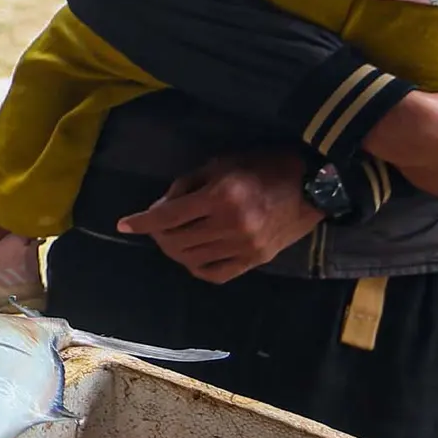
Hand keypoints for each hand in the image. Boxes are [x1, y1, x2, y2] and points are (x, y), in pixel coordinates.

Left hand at [118, 151, 322, 281]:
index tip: (123, 224)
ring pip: (192, 260)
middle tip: (155, 226)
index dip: (142, 222)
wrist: (314, 185)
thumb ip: (186, 186)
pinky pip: (216, 273)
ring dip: (174, 250)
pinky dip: (197, 266)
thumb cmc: (264, 165)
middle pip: (177, 242)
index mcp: (221, 196)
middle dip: (157, 235)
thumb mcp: (221, 164)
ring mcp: (245, 247)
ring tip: (172, 238)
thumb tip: (158, 210)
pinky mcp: (257, 261)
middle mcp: (232, 225)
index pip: (169, 217)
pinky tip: (193, 254)